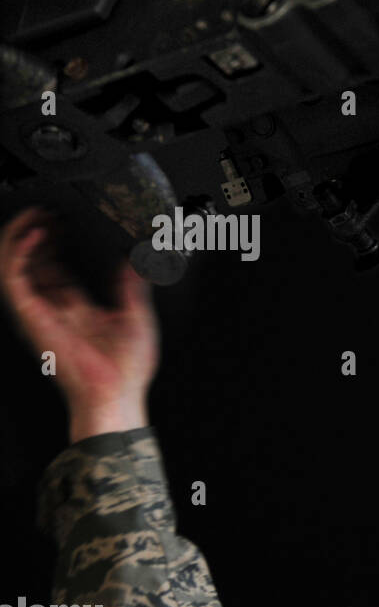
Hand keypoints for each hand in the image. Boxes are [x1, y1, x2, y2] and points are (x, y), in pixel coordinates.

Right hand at [0, 208, 158, 440]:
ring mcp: (41, 312)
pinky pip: (14, 279)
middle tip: (49, 213)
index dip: (56, 243)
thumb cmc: (127, 369)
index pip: (56, 268)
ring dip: (21, 237)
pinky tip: (34, 235)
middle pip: (33, 263)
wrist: (117, 393)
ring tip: (37, 215)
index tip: (64, 222)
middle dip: (37, 234)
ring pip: (16, 266)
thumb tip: (137, 264)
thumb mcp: (137, 318)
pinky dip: (19, 254)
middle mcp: (54, 308)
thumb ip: (132, 288)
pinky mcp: (33, 316)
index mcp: (77, 309)